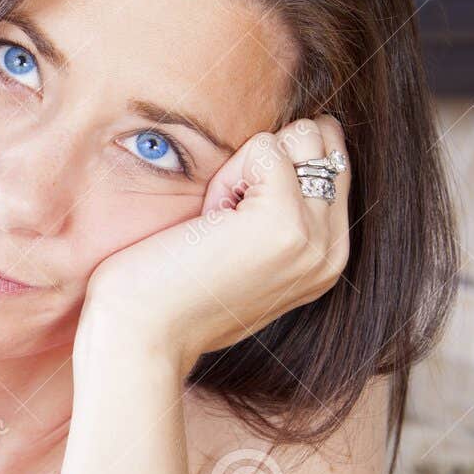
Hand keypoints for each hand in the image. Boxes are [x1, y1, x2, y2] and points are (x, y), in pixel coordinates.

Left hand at [79, 115, 350, 372]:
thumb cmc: (170, 292)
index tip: (231, 222)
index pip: (331, 160)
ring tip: (214, 221)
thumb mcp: (241, 254)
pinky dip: (224, 176)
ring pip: (300, 138)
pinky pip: (265, 148)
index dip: (272, 168)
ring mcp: (314, 238)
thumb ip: (279, 212)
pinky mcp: (284, 223)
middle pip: (324, 141)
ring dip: (243, 168)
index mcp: (327, 257)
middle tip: (220, 218)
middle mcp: (332, 250)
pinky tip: (206, 223)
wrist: (141, 335)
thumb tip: (288, 144)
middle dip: (264, 160)